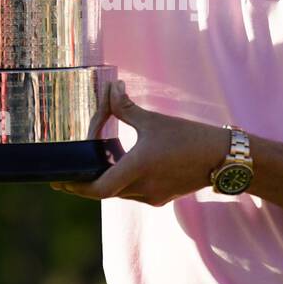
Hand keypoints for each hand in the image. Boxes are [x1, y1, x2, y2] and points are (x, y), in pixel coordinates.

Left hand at [50, 79, 227, 204]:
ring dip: (105, 177)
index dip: (75, 186)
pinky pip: (132, 190)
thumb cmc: (190, 137)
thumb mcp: (154, 121)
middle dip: (85, 179)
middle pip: (103, 190)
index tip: (58, 180)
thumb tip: (111, 87)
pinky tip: (121, 161)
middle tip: (69, 168)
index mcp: (138, 169)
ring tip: (94, 158)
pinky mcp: (161, 196)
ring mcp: (152, 196)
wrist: (224, 158)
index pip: (97, 189)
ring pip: (118, 191)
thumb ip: (126, 108)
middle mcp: (142, 189)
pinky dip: (121, 178)